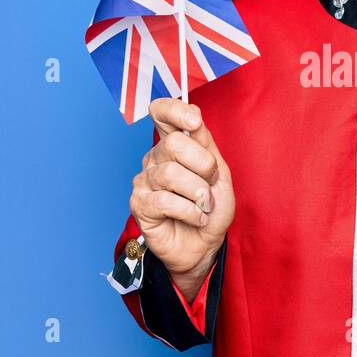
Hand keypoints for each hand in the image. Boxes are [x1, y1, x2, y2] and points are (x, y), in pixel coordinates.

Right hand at [130, 98, 234, 295]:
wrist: (205, 245)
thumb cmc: (211, 208)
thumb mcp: (218, 173)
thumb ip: (206, 145)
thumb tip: (193, 118)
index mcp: (174, 145)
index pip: (161, 112)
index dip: (175, 110)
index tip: (194, 122)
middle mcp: (155, 158)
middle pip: (173, 143)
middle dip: (203, 165)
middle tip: (210, 184)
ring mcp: (144, 180)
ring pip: (171, 174)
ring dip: (198, 194)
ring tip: (204, 206)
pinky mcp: (139, 204)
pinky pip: (165, 201)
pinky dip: (189, 212)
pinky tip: (194, 218)